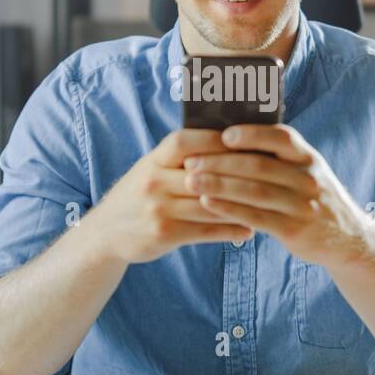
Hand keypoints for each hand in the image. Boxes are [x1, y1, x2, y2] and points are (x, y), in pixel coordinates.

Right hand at [85, 129, 254, 264]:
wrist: (105, 233)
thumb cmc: (139, 195)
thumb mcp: (151, 169)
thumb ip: (180, 159)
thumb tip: (227, 143)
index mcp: (153, 159)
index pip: (186, 142)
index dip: (216, 141)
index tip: (246, 142)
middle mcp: (154, 180)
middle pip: (204, 173)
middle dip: (237, 174)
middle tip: (269, 175)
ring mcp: (158, 208)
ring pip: (210, 203)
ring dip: (240, 205)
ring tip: (266, 205)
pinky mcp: (164, 233)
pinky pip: (205, 231)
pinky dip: (229, 230)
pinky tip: (248, 231)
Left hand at [182, 124, 369, 265]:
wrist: (347, 238)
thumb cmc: (312, 198)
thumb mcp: (306, 172)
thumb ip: (278, 157)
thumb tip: (229, 138)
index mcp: (308, 158)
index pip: (280, 137)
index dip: (251, 134)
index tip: (222, 134)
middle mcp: (308, 179)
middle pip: (259, 165)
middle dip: (221, 162)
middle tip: (191, 162)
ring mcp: (302, 205)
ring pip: (254, 191)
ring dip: (219, 185)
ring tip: (191, 181)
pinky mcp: (294, 230)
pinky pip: (256, 217)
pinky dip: (229, 209)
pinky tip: (207, 204)